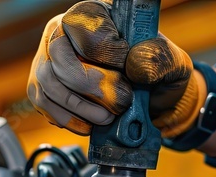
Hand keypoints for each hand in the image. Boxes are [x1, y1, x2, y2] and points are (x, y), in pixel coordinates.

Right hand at [28, 0, 204, 137]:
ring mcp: (49, 60)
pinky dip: (68, 119)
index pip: (85, 27)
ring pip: (49, 82)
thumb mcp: (171, 62)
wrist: (150, 99)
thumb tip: (135, 66)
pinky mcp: (43, 88)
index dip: (107, 53)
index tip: (128, 70)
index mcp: (94, 15)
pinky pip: (44, 104)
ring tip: (107, 118)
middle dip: (90, 85)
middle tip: (118, 102)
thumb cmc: (156, 73)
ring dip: (79, 107)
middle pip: (59, 54)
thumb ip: (159, 59)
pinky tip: (90, 123)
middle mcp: (64, 33)